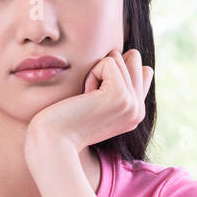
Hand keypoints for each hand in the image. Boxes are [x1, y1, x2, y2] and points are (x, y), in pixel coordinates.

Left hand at [26, 48, 152, 152]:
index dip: (115, 73)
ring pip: (119, 58)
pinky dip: (91, 74)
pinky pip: (108, 62)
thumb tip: (132, 54)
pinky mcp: (121, 95)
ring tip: (85, 100)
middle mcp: (139, 111)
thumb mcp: (97, 102)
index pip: (143, 71)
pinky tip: (83, 98)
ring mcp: (133, 104)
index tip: (94, 97)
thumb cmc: (64, 121)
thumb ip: (119, 83)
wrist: (53, 142)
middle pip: (132, 58)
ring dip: (94, 73)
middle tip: (89, 98)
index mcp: (136, 113)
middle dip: (105, 69)